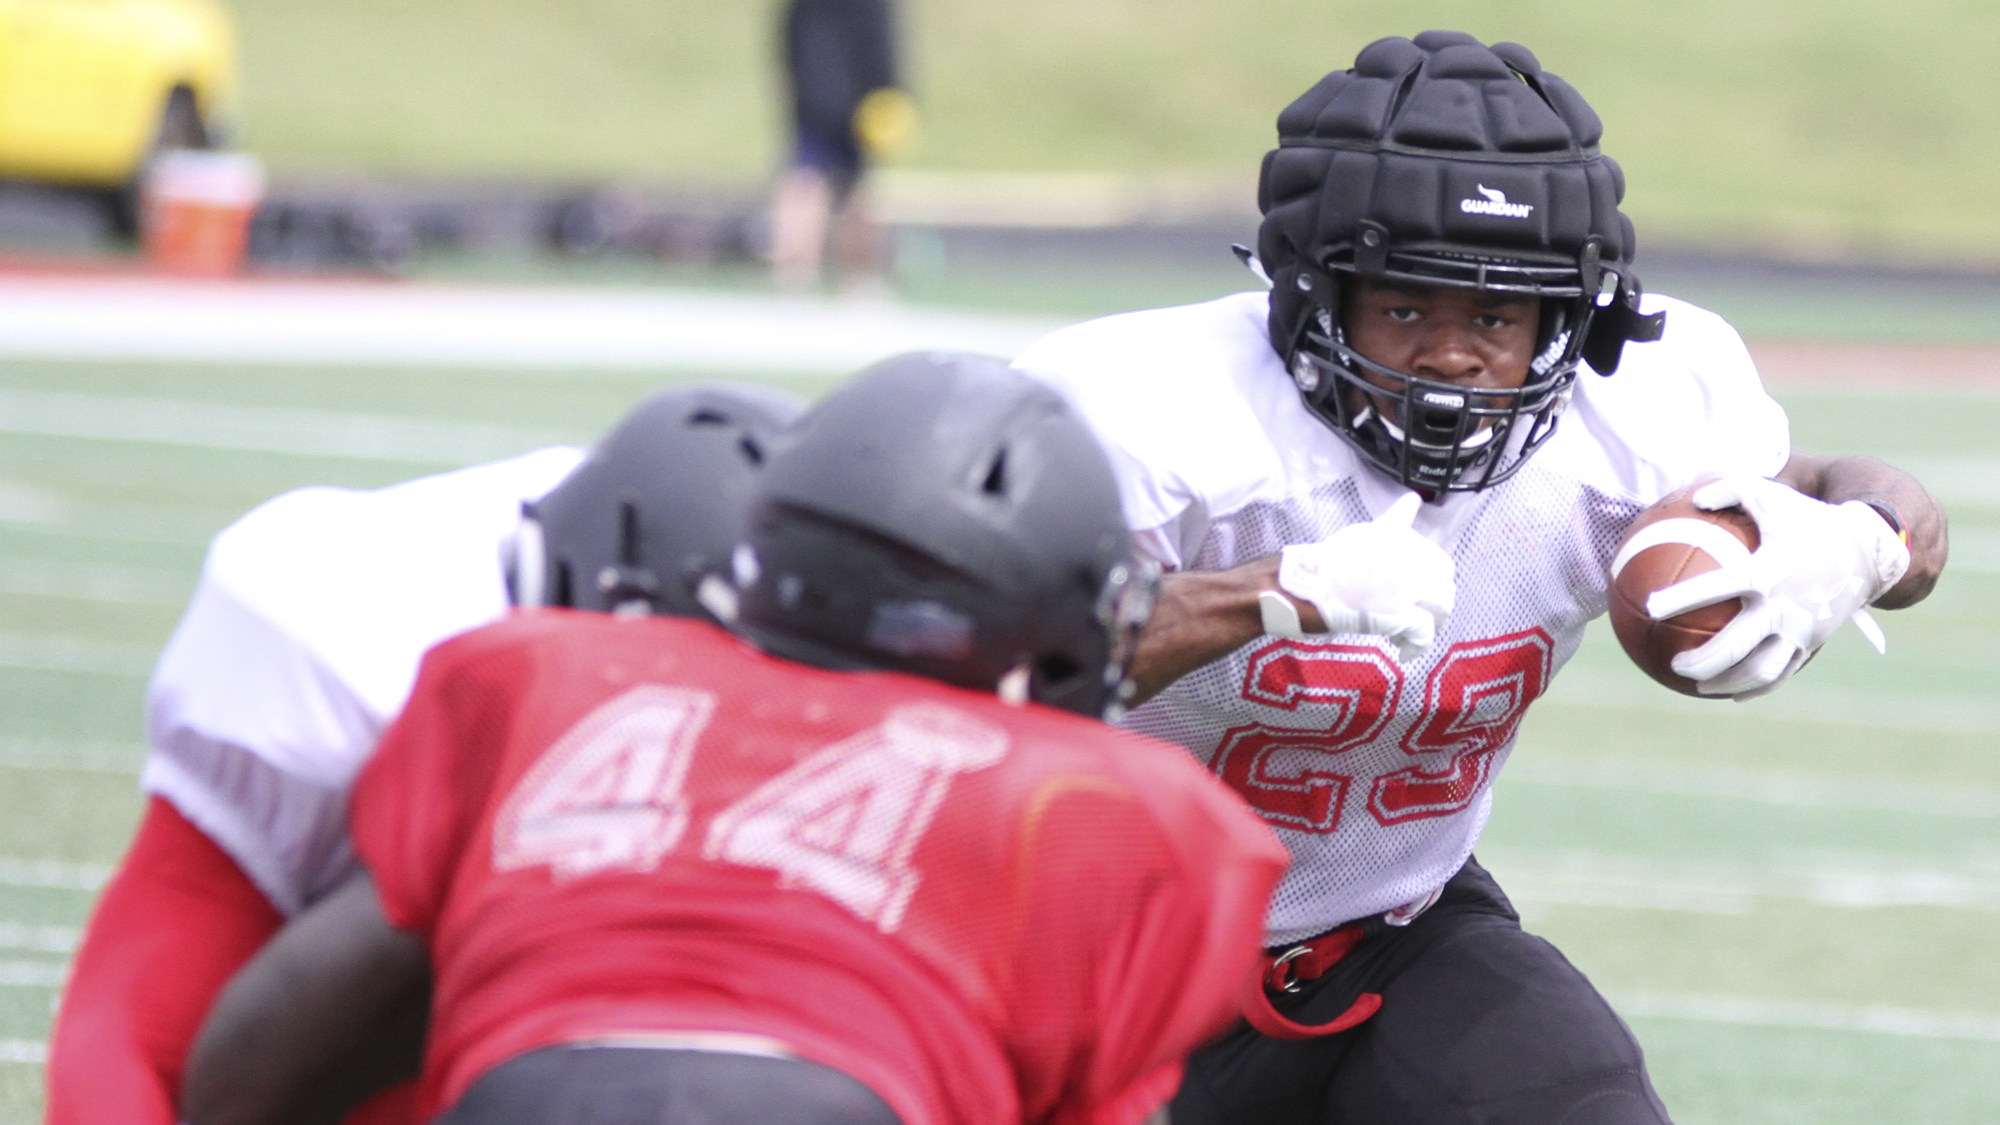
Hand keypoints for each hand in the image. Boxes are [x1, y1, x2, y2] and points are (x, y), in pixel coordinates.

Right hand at [1260, 491, 1455, 659]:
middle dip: (1436, 603)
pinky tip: (1404, 650)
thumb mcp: (1363, 532)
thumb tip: (1412, 500)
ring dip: (1431, 623)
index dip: (1433, 581)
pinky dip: (1416, 646)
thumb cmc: (1325, 562)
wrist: (1300, 587)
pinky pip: (1424, 634)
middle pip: (1445, 586)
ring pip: (1442, 607)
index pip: (1441, 562)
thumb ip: (1392, 522)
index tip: (1418, 591)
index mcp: (1402, 537)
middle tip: (1417, 614)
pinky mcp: (1398, 615)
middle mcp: (1410, 558)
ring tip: (1411, 631)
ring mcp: (1406, 587)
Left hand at [1646, 475, 1910, 697]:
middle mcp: (1783, 607)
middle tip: (1674, 665)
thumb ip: (1728, 490)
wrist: (1868, 548)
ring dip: (1727, 683)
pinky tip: (1732, 694)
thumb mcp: (1771, 495)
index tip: (1650, 608)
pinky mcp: (1813, 642)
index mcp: (1767, 572)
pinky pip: (1781, 674)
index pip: (1716, 588)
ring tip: (1699, 687)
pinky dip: (1755, 688)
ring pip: (1759, 671)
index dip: (1681, 598)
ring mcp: (1800, 629)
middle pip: (1735, 647)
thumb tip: (1692, 497)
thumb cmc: (1810, 518)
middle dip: (1701, 661)